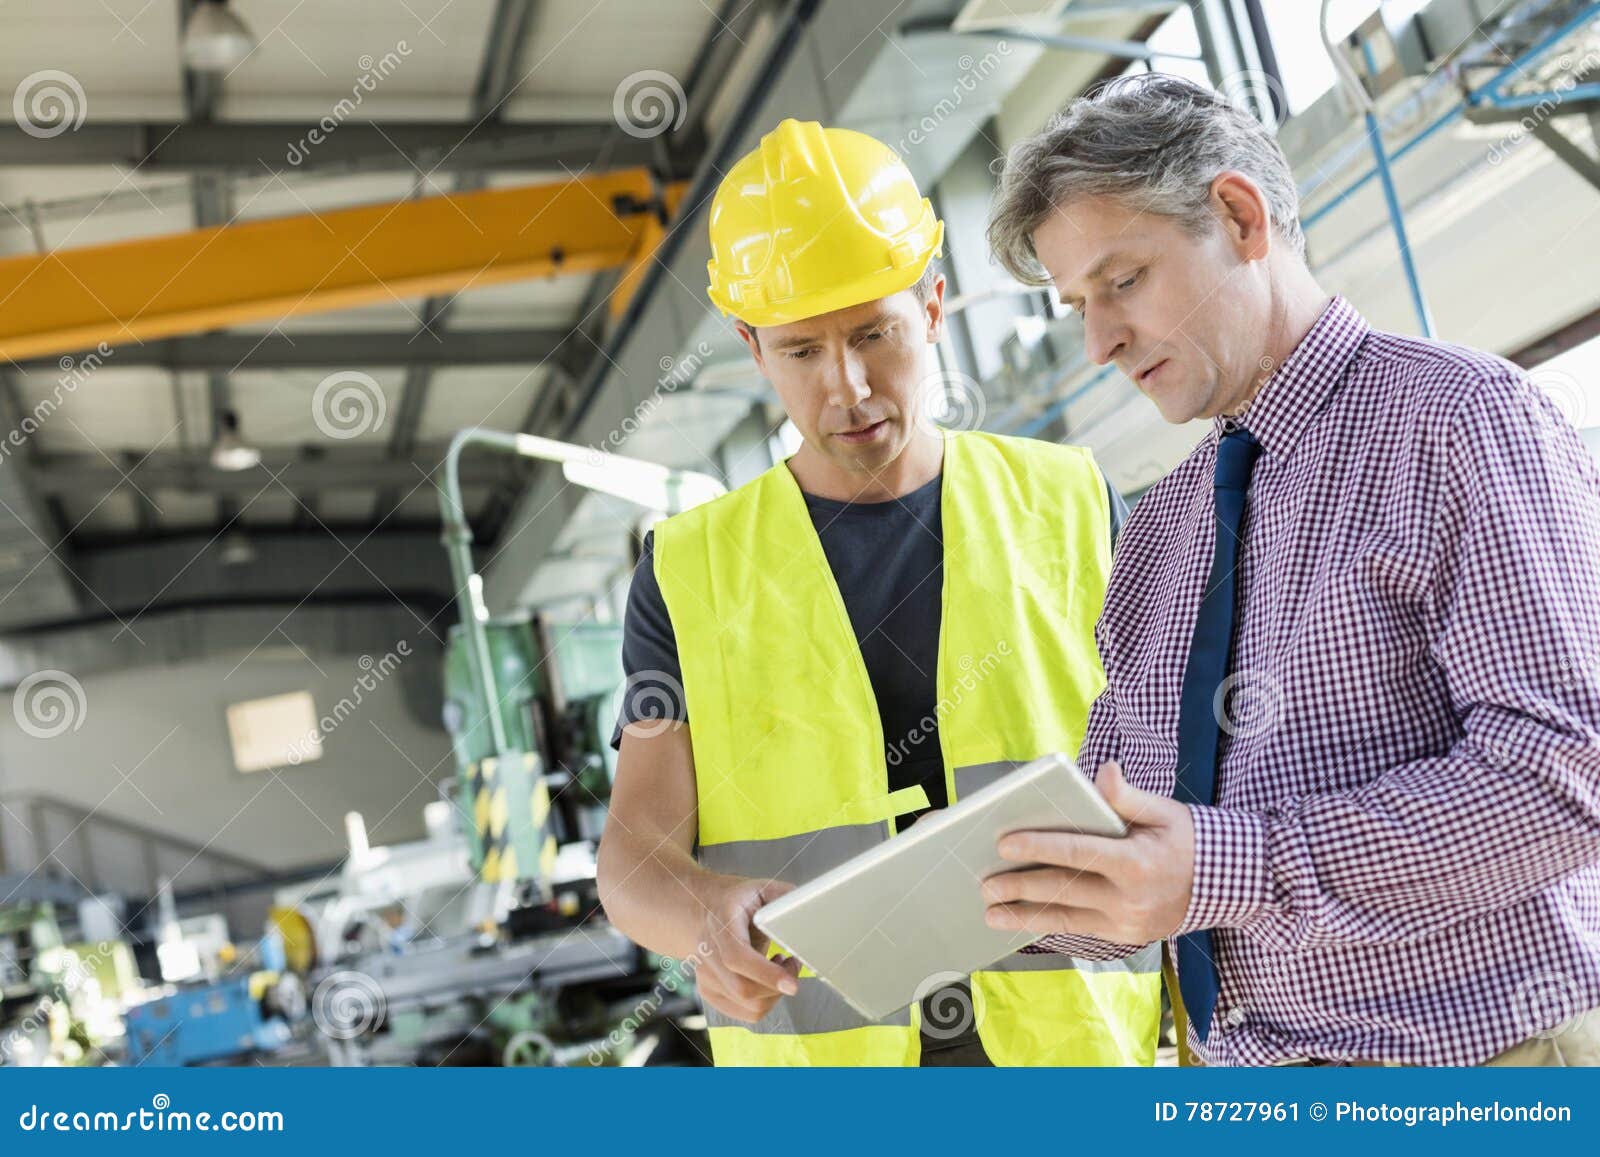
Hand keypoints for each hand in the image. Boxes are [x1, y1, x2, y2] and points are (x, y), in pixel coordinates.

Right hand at [693, 875, 801, 1022]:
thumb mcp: (762, 888)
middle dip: (778, 985)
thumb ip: (785, 897)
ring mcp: (705, 976)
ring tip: (779, 967)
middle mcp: (707, 952)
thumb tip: (807, 909)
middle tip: (792, 964)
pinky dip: (766, 1001)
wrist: (707, 912)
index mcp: (720, 924)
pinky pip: (746, 1013)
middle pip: (743, 988)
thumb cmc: (738, 902)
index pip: (737, 957)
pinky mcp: (710, 992)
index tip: (792, 983)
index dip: (766, 974)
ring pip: (749, 1005)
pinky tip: (766, 979)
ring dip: (775, 993)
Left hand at [981, 761, 1195, 942]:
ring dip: (1025, 916)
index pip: (1079, 853)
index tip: (1005, 844)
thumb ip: (1127, 796)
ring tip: (991, 913)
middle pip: (1064, 890)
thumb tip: (1104, 772)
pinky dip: (1047, 925)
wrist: (1224, 884)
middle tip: (984, 884)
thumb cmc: (1186, 839)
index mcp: (1138, 862)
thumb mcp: (1164, 810)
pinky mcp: (1124, 937)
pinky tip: (1021, 921)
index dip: (1040, 847)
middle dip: (1020, 887)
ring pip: (1066, 919)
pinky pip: (1078, 930)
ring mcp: (1126, 923)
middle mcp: (1130, 898)